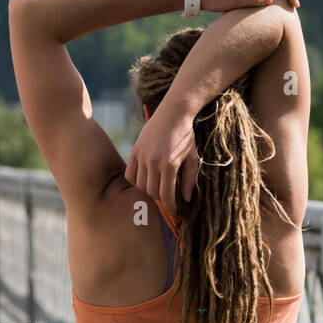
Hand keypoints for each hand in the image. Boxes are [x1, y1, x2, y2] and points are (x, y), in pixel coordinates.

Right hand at [124, 102, 198, 217]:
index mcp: (170, 165)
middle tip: (167, 196)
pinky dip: (136, 181)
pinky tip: (145, 178)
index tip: (174, 209)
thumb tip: (186, 200)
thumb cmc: (186, 137)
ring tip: (157, 186)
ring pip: (140, 185)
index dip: (170, 206)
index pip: (166, 195)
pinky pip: (130, 175)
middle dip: (161, 198)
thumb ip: (189, 181)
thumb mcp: (192, 159)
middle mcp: (154, 162)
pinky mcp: (135, 152)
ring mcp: (142, 156)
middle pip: (152, 192)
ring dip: (149, 189)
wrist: (173, 114)